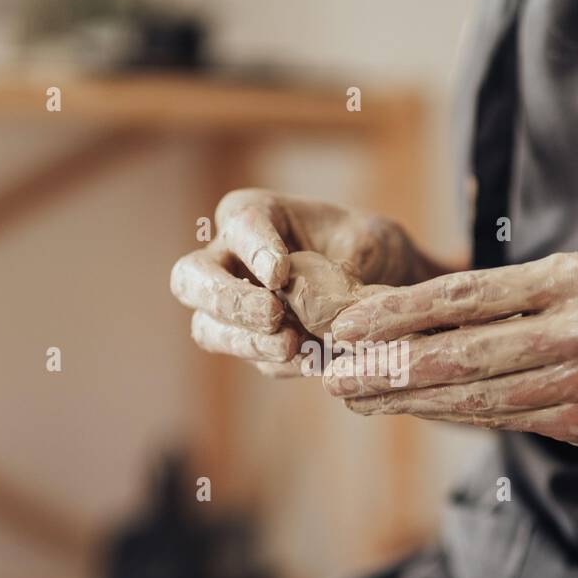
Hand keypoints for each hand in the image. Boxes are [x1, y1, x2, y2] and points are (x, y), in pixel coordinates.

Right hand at [170, 189, 434, 377]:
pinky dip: (278, 363)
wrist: (386, 284)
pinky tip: (310, 363)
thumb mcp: (370, 242)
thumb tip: (323, 302)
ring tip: (291, 346)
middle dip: (227, 300)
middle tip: (273, 315)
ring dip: (245, 342)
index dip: (254, 249)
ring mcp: (232, 307)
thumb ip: (345, 264)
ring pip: (208, 328)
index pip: (239, 225)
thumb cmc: (370, 247)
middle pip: (191, 278)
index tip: (280, 274)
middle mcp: (229, 258)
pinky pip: (250, 357)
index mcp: (255, 214)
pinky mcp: (251, 343)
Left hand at [326, 251, 577, 450]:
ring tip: (358, 397)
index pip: (466, 296)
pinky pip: (504, 421)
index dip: (399, 314)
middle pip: (460, 353)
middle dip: (388, 367)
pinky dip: (453, 418)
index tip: (349, 326)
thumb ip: (517, 297)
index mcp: (570, 278)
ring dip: (408, 401)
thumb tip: (425, 320)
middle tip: (334, 373)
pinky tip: (415, 414)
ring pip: (475, 395)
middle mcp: (575, 327)